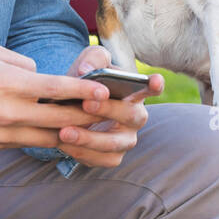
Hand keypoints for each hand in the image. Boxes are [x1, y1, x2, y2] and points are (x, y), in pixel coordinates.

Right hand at [0, 44, 113, 149]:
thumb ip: (23, 64)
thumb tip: (41, 76)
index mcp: (11, 84)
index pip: (59, 89)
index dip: (86, 92)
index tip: (107, 91)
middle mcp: (9, 112)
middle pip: (61, 119)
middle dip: (89, 117)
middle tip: (110, 114)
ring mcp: (2, 133)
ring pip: (49, 137)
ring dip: (73, 132)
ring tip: (94, 127)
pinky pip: (30, 142)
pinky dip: (49, 138)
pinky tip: (63, 133)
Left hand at [54, 45, 164, 167]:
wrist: (69, 108)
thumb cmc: (86, 83)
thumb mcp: (88, 63)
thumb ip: (92, 59)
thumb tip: (86, 70)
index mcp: (135, 92)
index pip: (152, 88)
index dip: (155, 85)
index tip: (155, 81)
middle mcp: (136, 117)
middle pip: (130, 115)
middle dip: (108, 110)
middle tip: (86, 104)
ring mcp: (126, 139)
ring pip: (113, 143)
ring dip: (88, 138)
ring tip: (65, 132)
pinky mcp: (113, 156)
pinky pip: (100, 159)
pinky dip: (81, 152)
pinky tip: (63, 143)